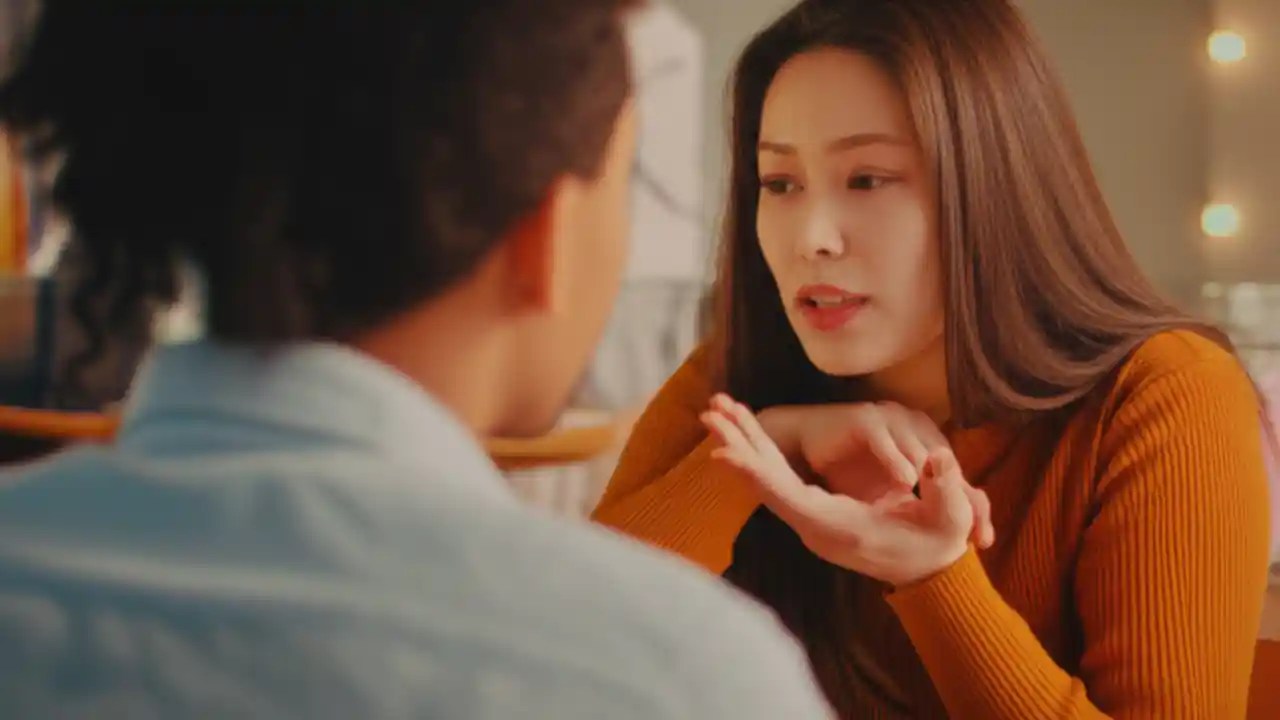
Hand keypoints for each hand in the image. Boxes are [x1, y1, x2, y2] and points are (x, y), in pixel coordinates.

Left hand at [703, 394, 993, 586]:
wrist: (929, 570)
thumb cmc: (938, 545)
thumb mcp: (951, 521)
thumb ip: (945, 491)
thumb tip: (937, 460)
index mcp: (838, 529)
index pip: (787, 498)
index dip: (754, 475)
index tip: (721, 453)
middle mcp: (814, 525)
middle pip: (765, 483)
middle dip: (737, 445)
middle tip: (709, 412)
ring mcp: (809, 518)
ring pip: (766, 477)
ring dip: (742, 442)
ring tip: (715, 409)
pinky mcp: (812, 508)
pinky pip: (777, 476)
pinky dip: (757, 452)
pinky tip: (740, 429)